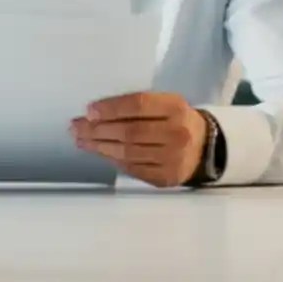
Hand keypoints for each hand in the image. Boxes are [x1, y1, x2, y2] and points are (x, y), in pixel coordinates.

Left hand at [71, 92, 207, 187]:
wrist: (205, 147)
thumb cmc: (176, 119)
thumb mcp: (165, 103)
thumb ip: (136, 106)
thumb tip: (94, 113)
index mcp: (176, 108)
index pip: (138, 105)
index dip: (111, 108)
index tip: (89, 110)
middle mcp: (176, 134)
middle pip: (129, 132)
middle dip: (97, 130)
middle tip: (76, 127)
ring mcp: (172, 159)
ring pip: (127, 153)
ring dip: (99, 146)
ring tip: (81, 140)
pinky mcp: (165, 178)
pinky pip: (132, 168)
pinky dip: (112, 159)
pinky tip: (99, 152)